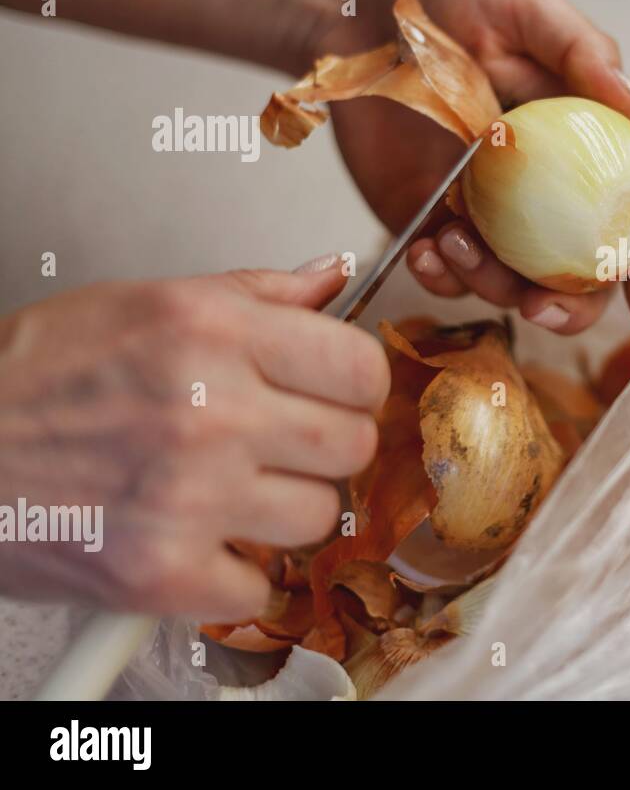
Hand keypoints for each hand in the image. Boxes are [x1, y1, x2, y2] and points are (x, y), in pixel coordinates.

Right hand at [0, 258, 388, 619]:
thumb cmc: (32, 377)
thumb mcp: (146, 303)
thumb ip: (255, 293)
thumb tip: (329, 279)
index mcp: (211, 333)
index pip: (362, 369)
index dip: (355, 385)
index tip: (336, 393)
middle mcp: (207, 411)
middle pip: (352, 446)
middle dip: (323, 446)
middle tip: (277, 443)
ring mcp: (189, 496)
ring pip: (316, 516)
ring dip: (279, 510)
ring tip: (222, 488)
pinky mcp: (161, 572)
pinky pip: (258, 585)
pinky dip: (230, 572)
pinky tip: (193, 537)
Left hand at [311, 0, 629, 334]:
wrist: (355, 10)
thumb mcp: (520, 2)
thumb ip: (579, 49)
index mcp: (584, 142)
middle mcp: (545, 188)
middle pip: (582, 273)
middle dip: (572, 307)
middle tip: (538, 306)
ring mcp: (490, 213)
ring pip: (515, 285)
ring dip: (494, 287)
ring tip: (454, 243)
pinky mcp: (433, 223)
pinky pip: (449, 275)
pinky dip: (441, 277)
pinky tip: (424, 250)